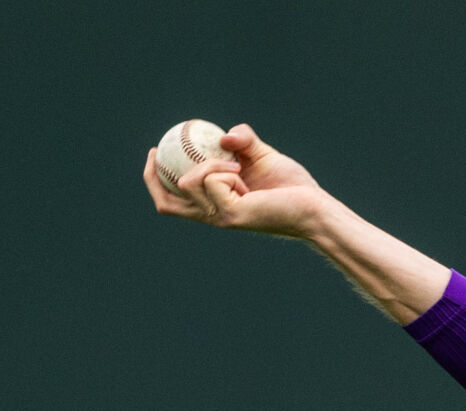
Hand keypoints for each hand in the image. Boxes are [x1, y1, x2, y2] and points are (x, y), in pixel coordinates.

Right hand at [143, 123, 325, 237]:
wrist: (315, 207)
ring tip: (237, 166)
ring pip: (186, 183)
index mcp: (217, 206)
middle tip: (156, 150)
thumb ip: (243, 141)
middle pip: (165, 204)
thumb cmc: (294, 187)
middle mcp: (214, 216)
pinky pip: (209, 180)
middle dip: (151, 176)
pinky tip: (243, 175)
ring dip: (207, 164)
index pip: (176, 201)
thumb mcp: (263, 156)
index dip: (156, 179)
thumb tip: (223, 138)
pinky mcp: (229, 214)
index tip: (156, 152)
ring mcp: (220, 217)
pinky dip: (222, 169)